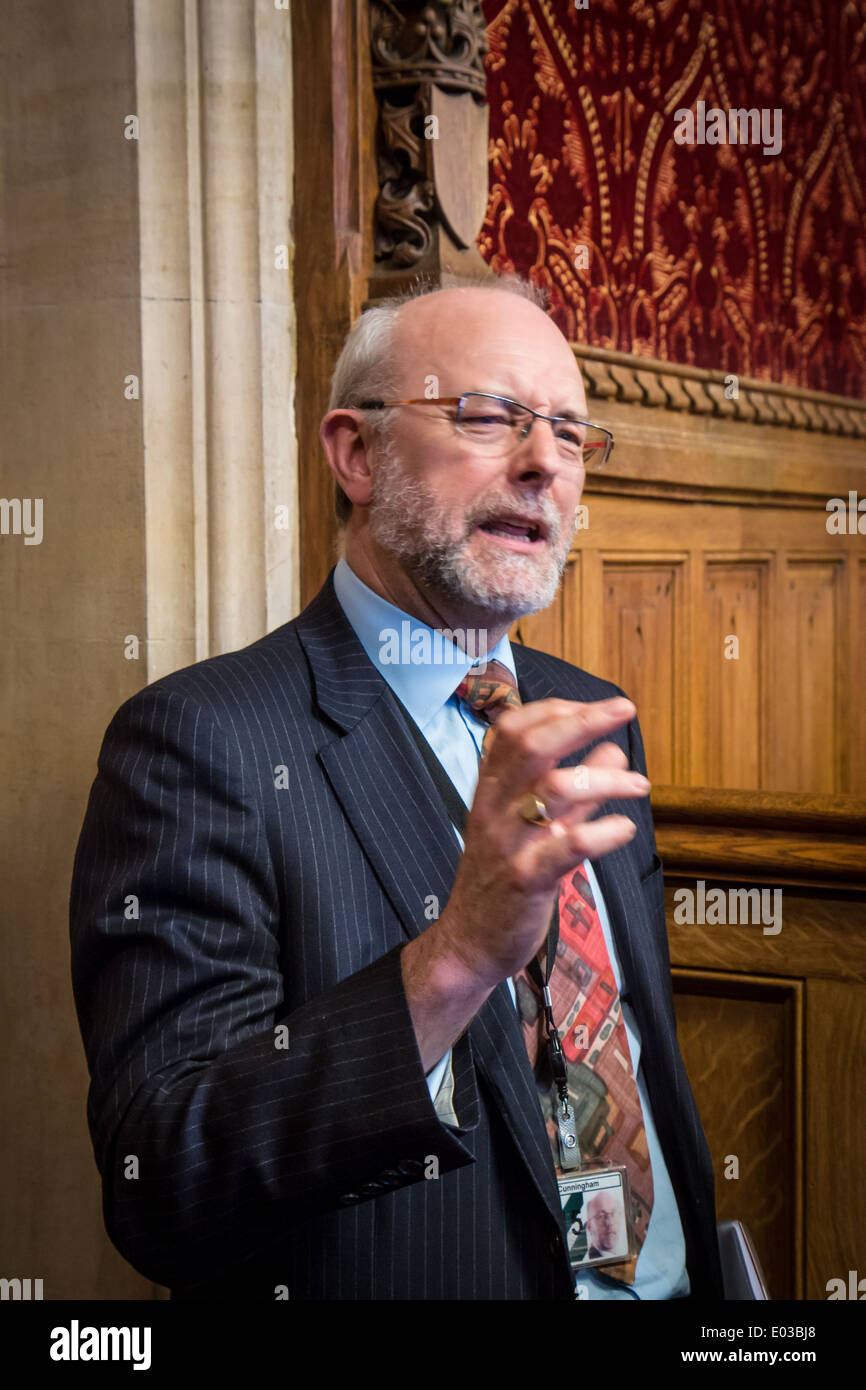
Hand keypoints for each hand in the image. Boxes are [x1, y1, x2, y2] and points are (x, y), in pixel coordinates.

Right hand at [433, 696, 648, 991]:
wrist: (469, 942)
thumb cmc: (501, 879)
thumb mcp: (531, 826)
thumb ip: (574, 791)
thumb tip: (612, 751)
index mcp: (491, 789)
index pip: (515, 729)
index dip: (556, 708)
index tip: (596, 708)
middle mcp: (495, 808)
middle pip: (532, 745)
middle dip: (583, 721)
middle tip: (624, 710)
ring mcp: (509, 842)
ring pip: (556, 789)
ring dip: (607, 779)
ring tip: (639, 785)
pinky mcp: (526, 880)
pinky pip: (568, 845)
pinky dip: (604, 832)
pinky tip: (624, 829)